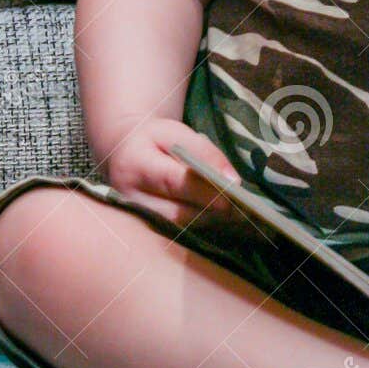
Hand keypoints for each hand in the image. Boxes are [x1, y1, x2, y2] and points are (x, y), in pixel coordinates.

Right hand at [106, 118, 243, 228]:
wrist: (122, 154)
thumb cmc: (152, 140)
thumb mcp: (175, 132)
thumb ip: (204, 152)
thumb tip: (233, 181)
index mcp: (136, 166)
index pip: (174, 182)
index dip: (204, 191)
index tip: (233, 196)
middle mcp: (130, 199)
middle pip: (179, 213)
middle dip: (214, 212)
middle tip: (246, 210)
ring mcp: (136, 220)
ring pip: (182, 229)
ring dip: (213, 224)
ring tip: (242, 217)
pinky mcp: (146, 232)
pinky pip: (180, 235)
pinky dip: (205, 228)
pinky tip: (227, 223)